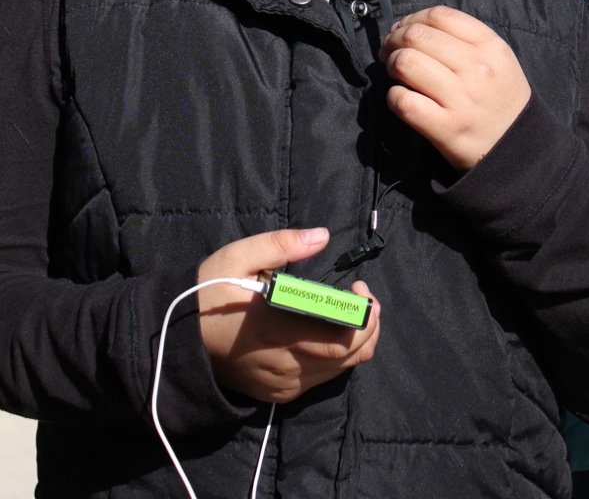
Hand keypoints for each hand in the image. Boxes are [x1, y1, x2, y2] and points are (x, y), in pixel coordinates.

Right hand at [197, 227, 379, 402]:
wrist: (179, 339)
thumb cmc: (211, 292)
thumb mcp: (239, 256)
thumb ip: (282, 244)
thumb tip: (322, 235)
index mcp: (275, 331)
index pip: (341, 340)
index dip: (364, 317)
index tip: (359, 288)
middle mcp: (284, 366)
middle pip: (349, 356)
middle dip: (368, 325)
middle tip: (362, 297)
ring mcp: (282, 385)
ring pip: (339, 370)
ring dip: (355, 340)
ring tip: (348, 309)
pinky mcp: (279, 394)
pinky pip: (321, 379)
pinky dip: (335, 356)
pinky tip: (326, 330)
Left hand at [380, 6, 530, 172]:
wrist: (519, 147)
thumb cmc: (500, 99)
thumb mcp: (498, 59)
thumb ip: (462, 38)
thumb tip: (409, 28)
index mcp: (490, 46)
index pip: (439, 16)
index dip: (412, 19)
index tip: (403, 30)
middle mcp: (477, 68)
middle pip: (416, 36)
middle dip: (394, 41)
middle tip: (390, 53)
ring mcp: (462, 98)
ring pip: (406, 63)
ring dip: (391, 66)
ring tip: (396, 75)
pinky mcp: (447, 128)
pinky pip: (404, 101)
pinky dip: (394, 97)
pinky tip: (402, 99)